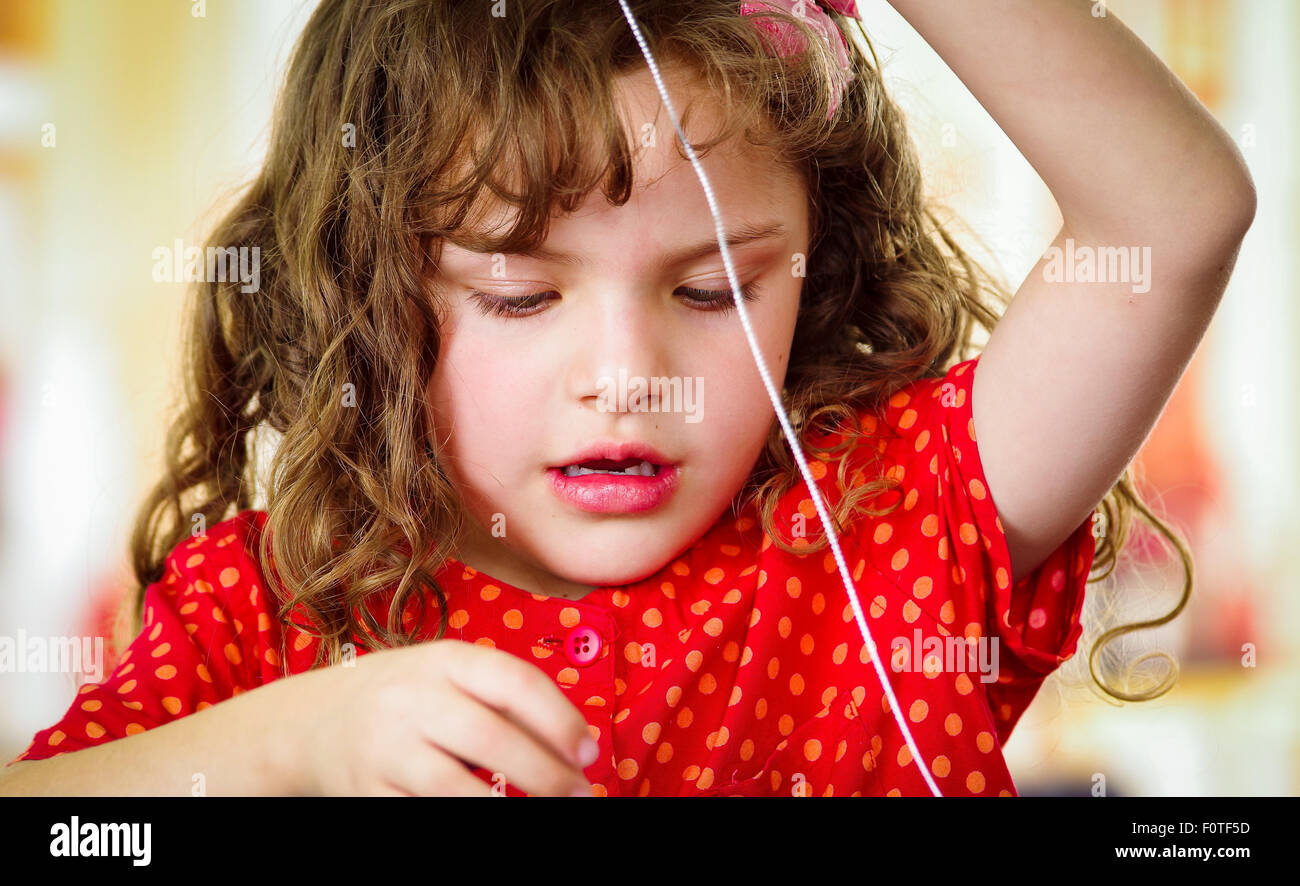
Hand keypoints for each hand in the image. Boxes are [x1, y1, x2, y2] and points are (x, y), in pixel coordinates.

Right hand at [286, 639, 597, 795]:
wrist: (310, 724)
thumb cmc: (403, 698)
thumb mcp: (447, 678)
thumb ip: (502, 700)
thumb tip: (573, 743)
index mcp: (443, 660)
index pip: (513, 682)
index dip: (560, 720)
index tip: (590, 753)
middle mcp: (410, 700)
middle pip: (490, 739)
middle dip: (545, 772)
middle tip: (578, 793)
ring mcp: (385, 750)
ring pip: (456, 789)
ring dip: (507, 808)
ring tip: (543, 810)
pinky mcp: (366, 795)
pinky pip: (425, 814)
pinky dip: (463, 819)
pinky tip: (491, 816)